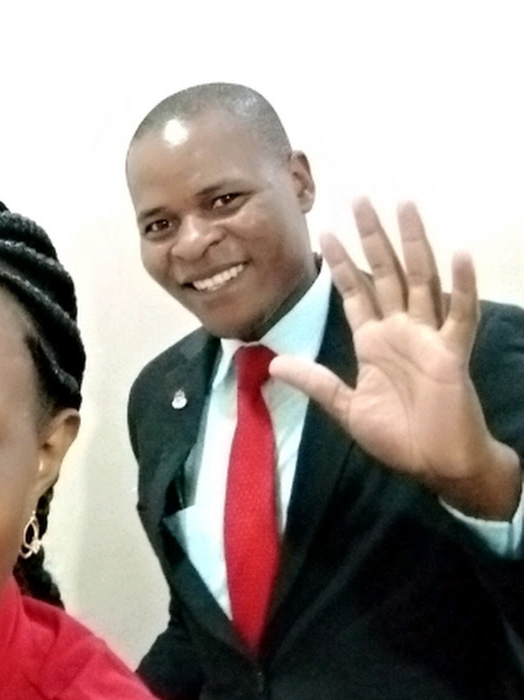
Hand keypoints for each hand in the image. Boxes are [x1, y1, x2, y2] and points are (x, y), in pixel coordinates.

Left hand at [271, 197, 520, 518]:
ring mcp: (427, 337)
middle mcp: (399, 330)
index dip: (341, 263)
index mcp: (373, 341)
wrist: (434, 463)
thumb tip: (274, 364)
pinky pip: (460, 315)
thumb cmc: (396, 436)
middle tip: (361, 200)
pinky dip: (462, 287)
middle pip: (385, 273)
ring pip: (421, 280)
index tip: (324, 232)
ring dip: (413, 244)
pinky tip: (459, 255)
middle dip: (372, 237)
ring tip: (404, 206)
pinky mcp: (452, 353)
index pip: (354, 291)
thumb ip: (315, 382)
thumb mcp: (346, 407)